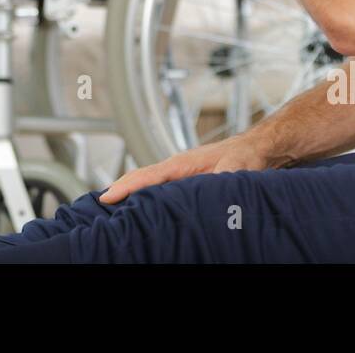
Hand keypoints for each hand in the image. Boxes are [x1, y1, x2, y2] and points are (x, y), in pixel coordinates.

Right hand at [99, 135, 270, 204]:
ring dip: (129, 191)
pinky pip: (156, 185)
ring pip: (146, 181)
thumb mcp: (236, 168)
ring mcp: (179, 172)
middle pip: (139, 177)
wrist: (256, 148)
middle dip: (118, 188)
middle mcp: (176, 166)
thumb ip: (222, 178)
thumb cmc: (246, 156)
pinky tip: (139, 204)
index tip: (106, 197)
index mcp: (182, 163)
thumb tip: (214, 188)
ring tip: (111, 207)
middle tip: (98, 205)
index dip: (126, 187)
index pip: (147, 175)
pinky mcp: (184, 178)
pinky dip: (142, 192)